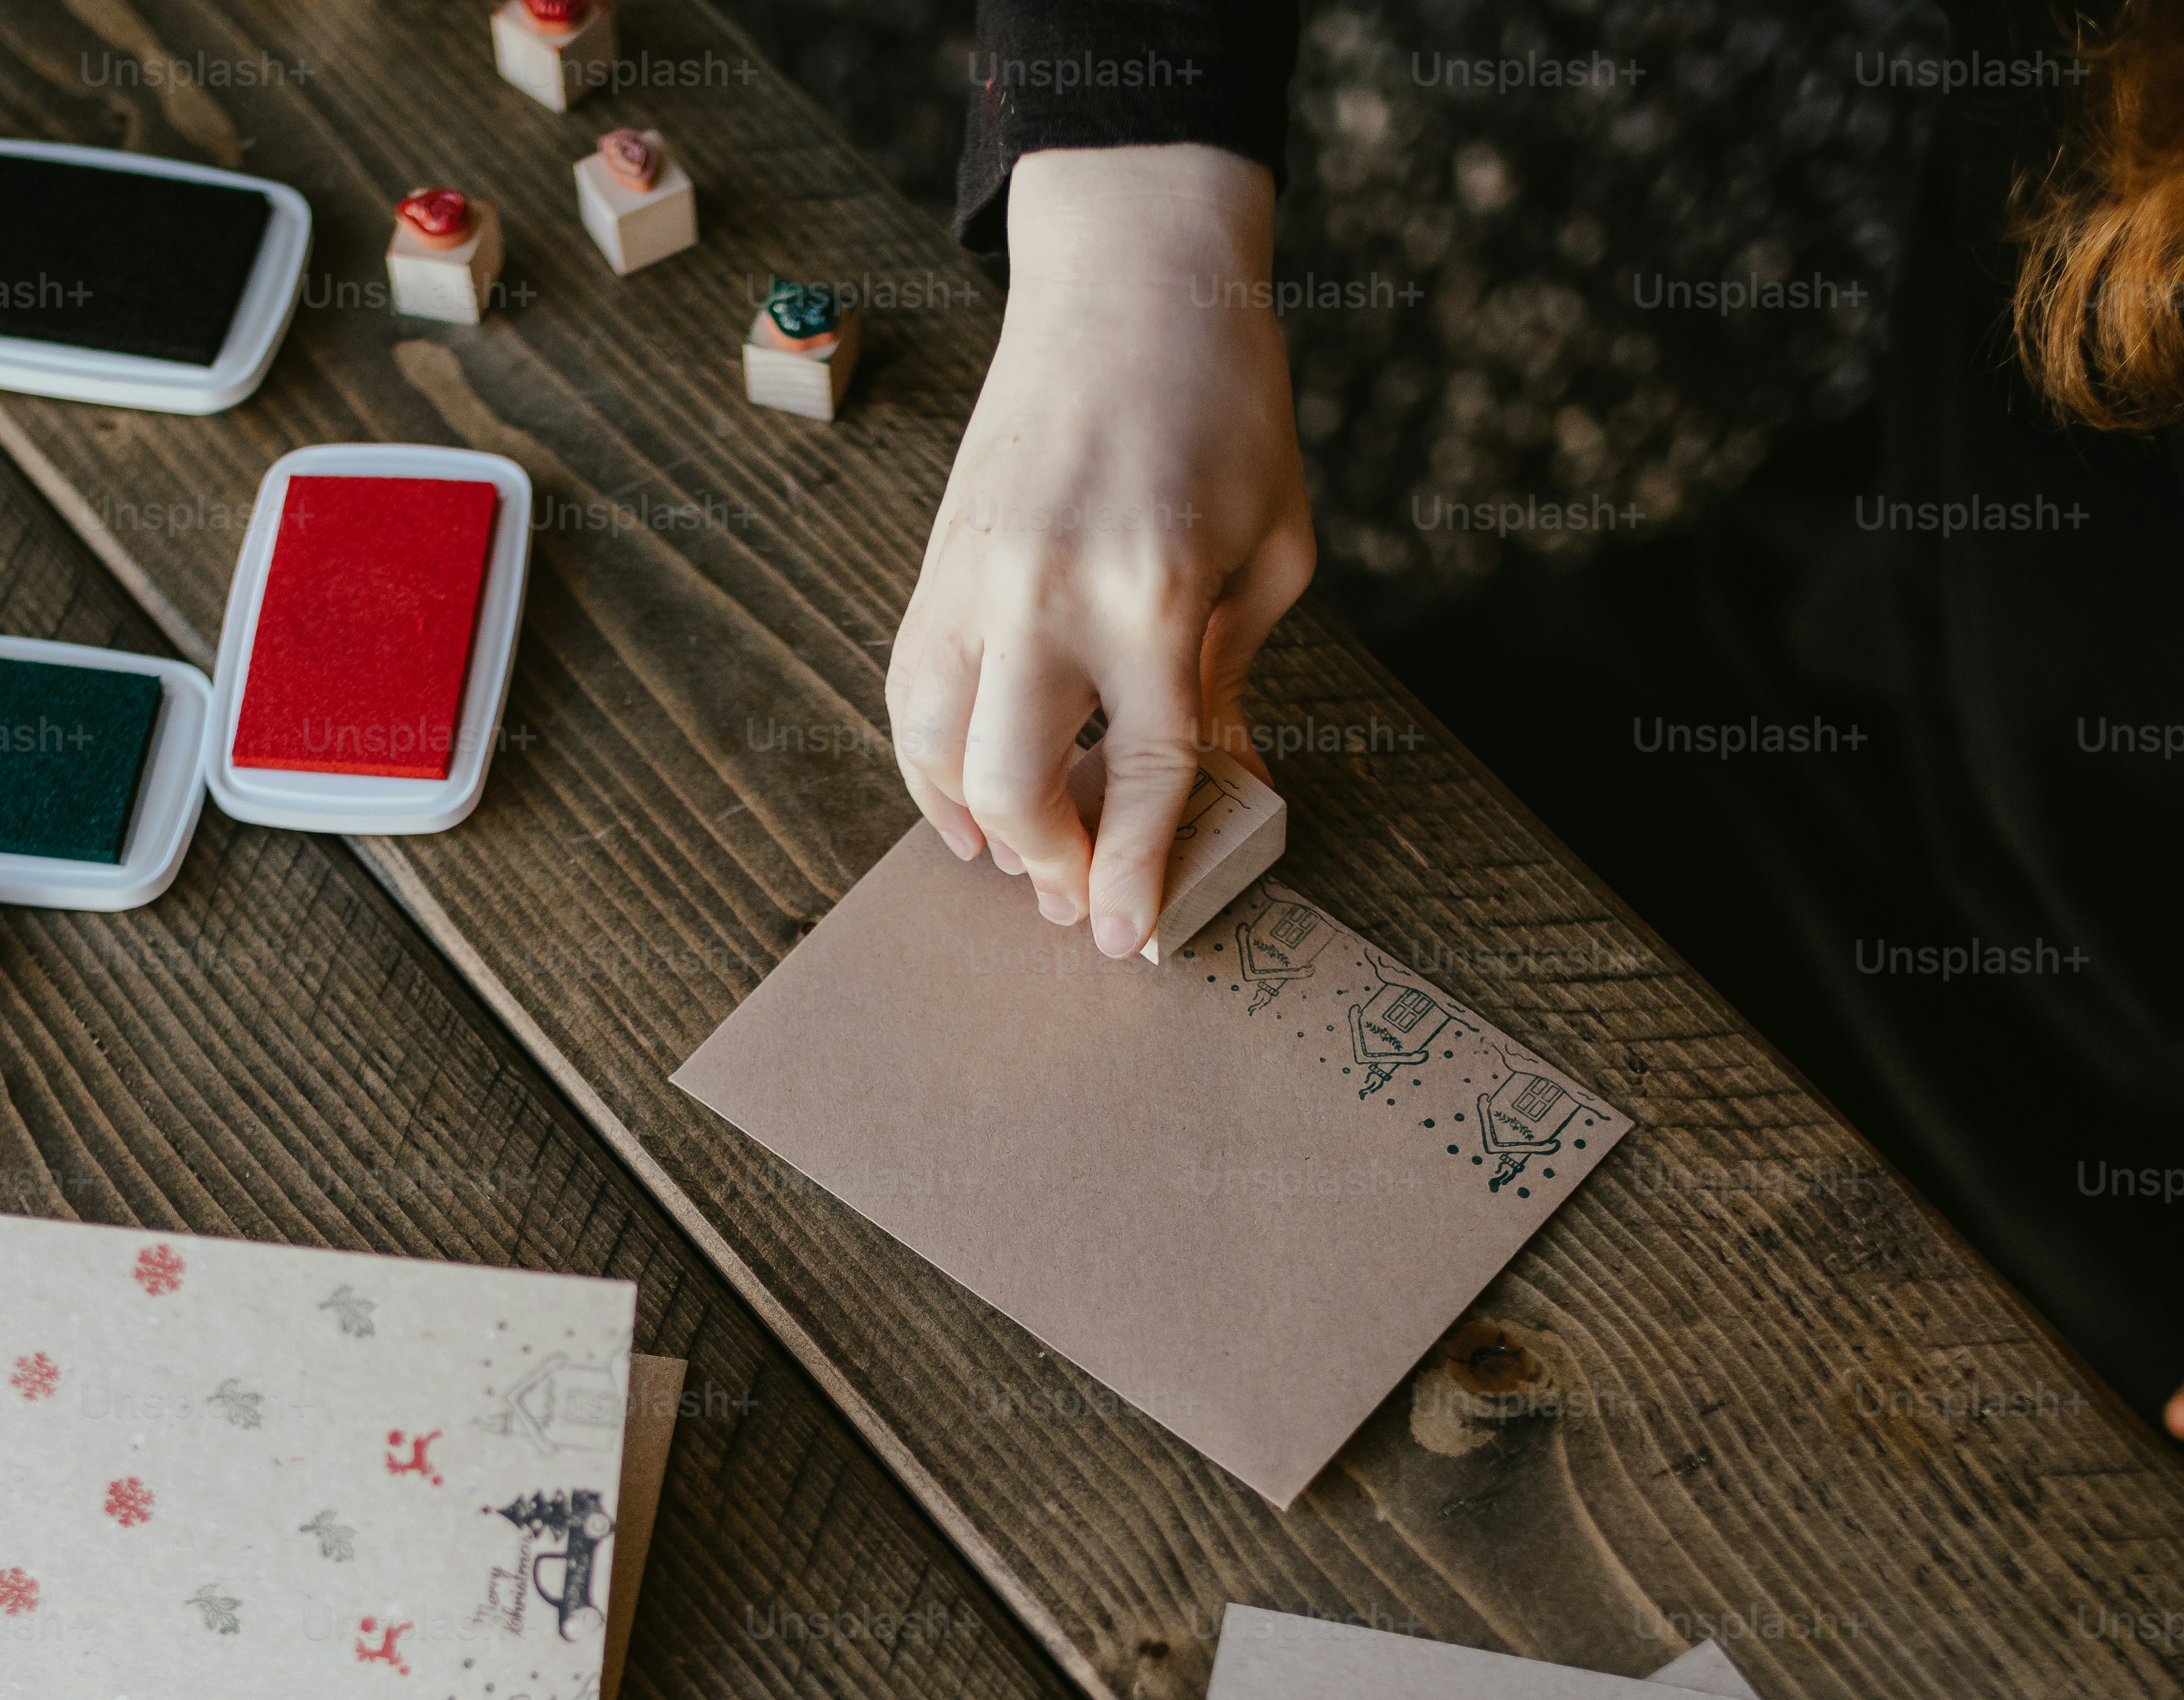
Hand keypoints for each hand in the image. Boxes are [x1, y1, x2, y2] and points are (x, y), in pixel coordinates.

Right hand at [887, 145, 1313, 957]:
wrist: (1130, 278)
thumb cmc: (1225, 401)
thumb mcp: (1273, 548)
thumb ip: (1233, 674)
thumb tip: (1222, 784)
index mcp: (1152, 595)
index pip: (1140, 774)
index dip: (1131, 872)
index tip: (1125, 937)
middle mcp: (1047, 595)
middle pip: (1012, 781)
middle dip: (1044, 862)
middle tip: (1074, 895)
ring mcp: (976, 577)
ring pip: (935, 745)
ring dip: (970, 819)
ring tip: (1013, 854)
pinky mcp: (937, 561)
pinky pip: (910, 689)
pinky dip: (930, 758)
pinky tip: (962, 792)